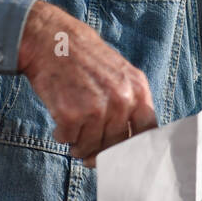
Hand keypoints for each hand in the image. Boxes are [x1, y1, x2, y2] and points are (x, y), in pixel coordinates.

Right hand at [17, 0, 157, 165]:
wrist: (53, 41)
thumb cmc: (85, 59)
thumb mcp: (121, 75)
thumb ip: (131, 104)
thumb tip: (132, 145)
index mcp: (138, 90)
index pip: (147, 134)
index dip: (136, 151)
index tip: (125, 159)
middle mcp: (122, 100)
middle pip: (117, 146)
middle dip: (101, 153)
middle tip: (90, 154)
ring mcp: (97, 108)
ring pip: (91, 147)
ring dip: (80, 146)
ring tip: (74, 133)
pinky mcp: (72, 114)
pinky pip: (68, 140)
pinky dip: (62, 135)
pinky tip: (60, 121)